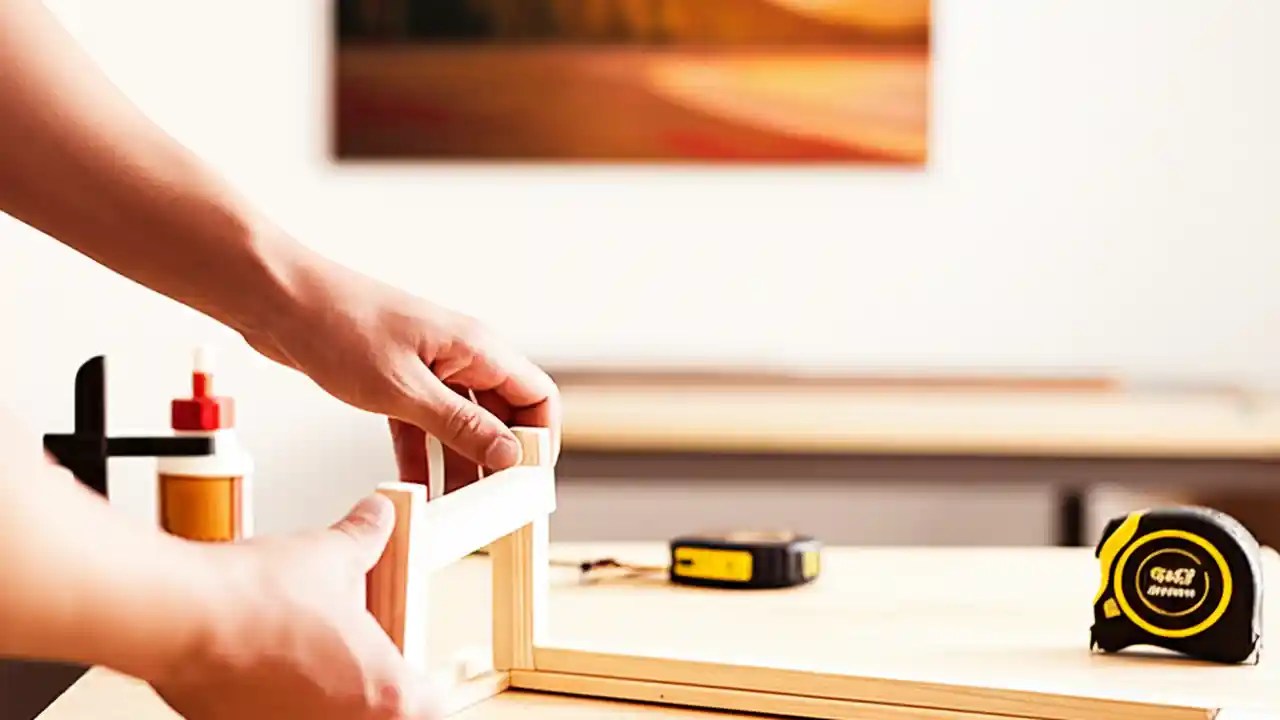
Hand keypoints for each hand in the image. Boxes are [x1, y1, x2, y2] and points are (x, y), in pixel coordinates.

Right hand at [151, 495, 441, 719]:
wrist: (183, 618)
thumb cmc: (257, 600)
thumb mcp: (330, 556)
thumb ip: (365, 538)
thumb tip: (376, 517)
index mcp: (388, 694)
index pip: (429, 706)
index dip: (414, 681)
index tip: (401, 664)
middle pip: (380, 716)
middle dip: (367, 689)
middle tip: (349, 657)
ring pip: (328, 719)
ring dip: (322, 698)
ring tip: (302, 658)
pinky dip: (278, 704)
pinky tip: (265, 669)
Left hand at [244, 256, 560, 486]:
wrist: (277, 299)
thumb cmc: (337, 325)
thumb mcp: (403, 389)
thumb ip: (459, 424)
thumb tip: (509, 454)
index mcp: (475, 347)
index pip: (536, 396)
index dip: (541, 440)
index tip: (529, 481)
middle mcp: (460, 356)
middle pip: (502, 416)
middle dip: (499, 462)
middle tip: (491, 507)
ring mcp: (429, 368)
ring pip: (462, 426)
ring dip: (459, 466)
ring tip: (453, 510)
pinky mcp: (398, 380)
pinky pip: (425, 426)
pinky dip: (422, 456)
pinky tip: (416, 488)